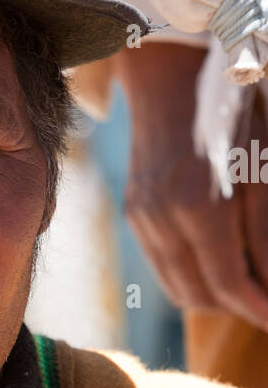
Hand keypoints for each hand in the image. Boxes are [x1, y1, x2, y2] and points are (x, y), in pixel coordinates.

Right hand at [117, 41, 267, 329]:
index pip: (227, 283)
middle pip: (199, 295)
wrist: (171, 78)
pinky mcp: (133, 214)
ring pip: (178, 287)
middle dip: (238, 308)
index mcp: (199, 205)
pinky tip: (218, 263)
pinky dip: (192, 277)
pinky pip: (163, 266)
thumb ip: (265, 234)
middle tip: (266, 303)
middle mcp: (162, 219)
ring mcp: (141, 218)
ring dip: (215, 297)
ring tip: (247, 287)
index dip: (257, 309)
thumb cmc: (230, 116)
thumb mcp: (263, 171)